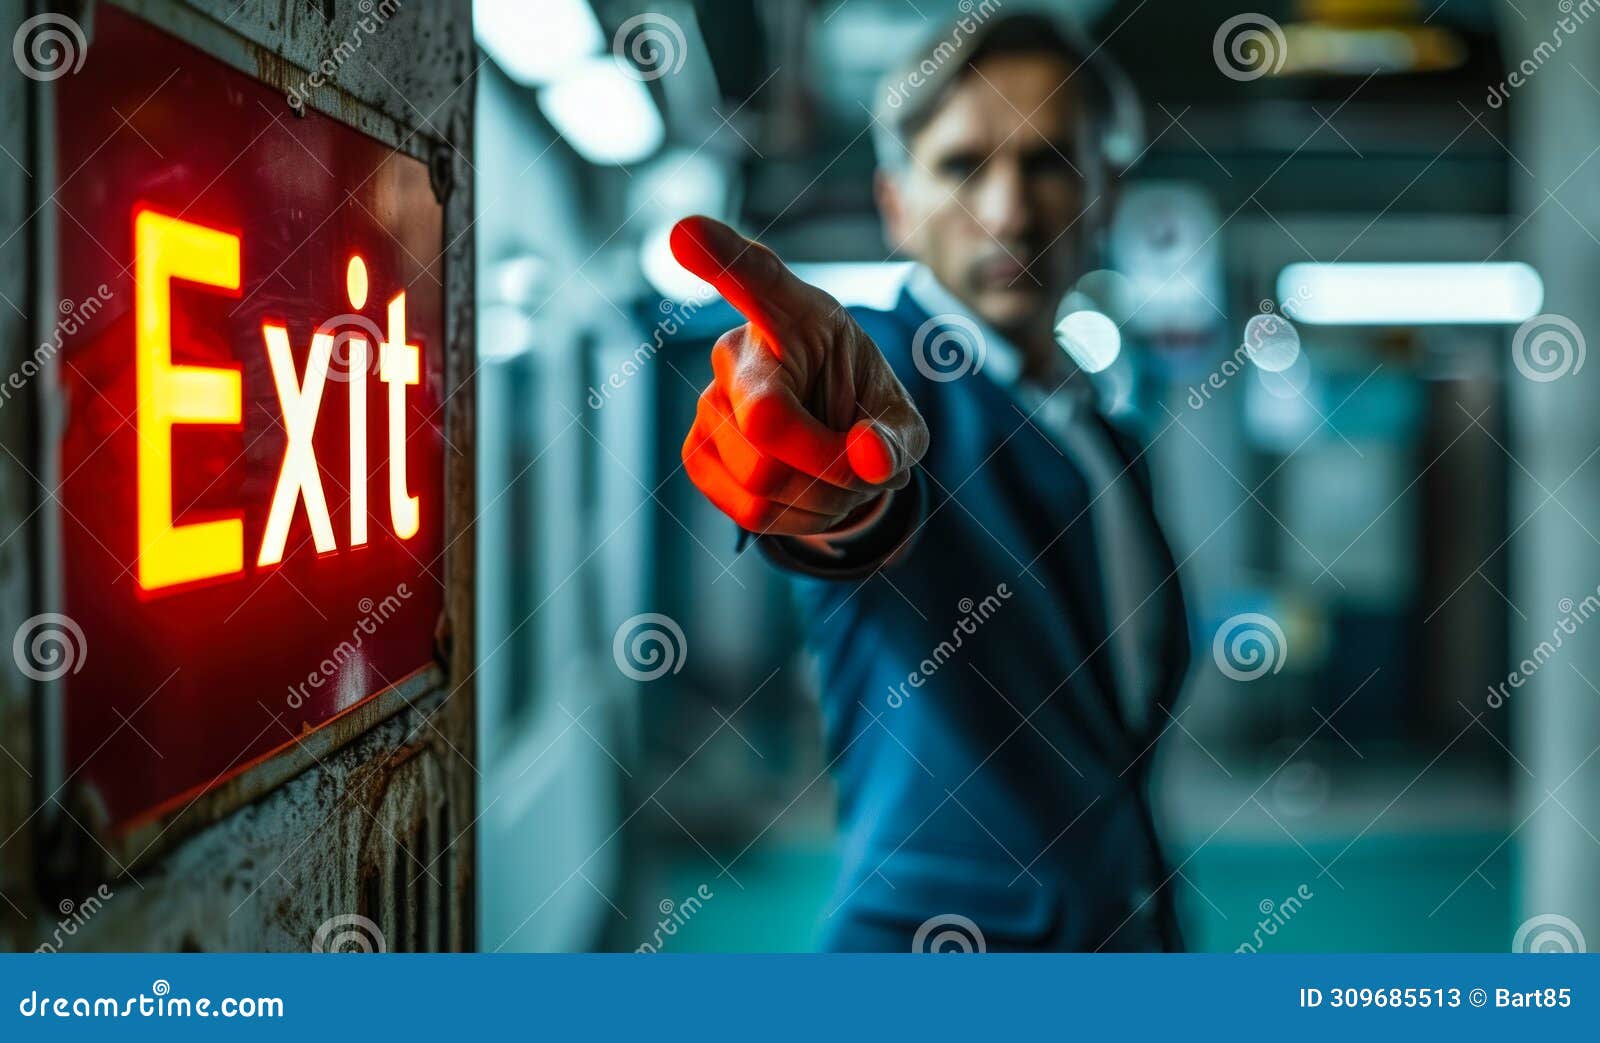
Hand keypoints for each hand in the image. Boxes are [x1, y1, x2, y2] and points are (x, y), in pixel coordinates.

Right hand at [673, 216, 928, 536]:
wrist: (834, 449)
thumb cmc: (864, 411)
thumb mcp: (902, 420)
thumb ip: (898, 438)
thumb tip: (867, 461)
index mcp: (795, 315)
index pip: (756, 279)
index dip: (720, 258)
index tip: (684, 232)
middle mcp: (738, 349)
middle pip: (771, 426)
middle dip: (832, 465)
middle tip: (860, 459)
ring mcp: (707, 402)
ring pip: (763, 480)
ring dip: (821, 498)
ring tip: (833, 475)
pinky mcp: (697, 453)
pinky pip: (750, 511)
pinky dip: (795, 519)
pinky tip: (804, 494)